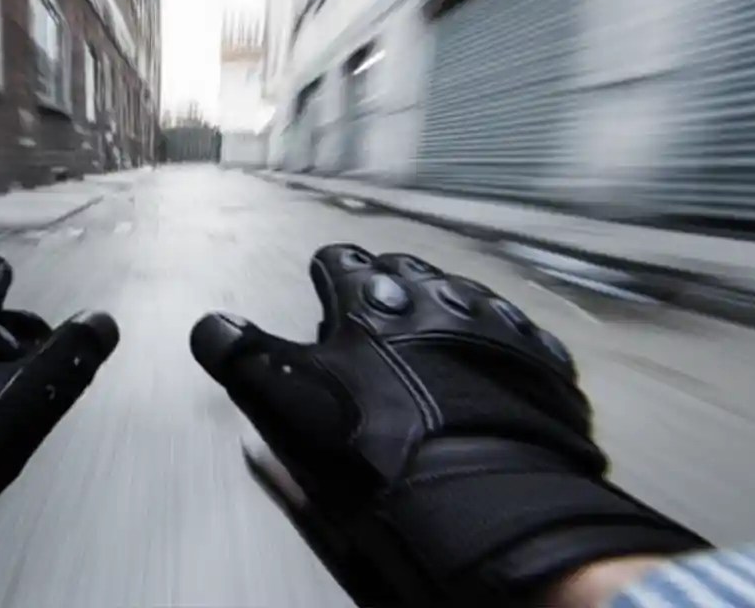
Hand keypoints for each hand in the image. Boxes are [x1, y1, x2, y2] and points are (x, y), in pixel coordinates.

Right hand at [190, 244, 705, 605]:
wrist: (484, 496)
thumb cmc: (371, 446)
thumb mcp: (283, 399)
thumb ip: (239, 353)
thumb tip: (211, 326)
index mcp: (369, 293)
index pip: (341, 258)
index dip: (329, 275)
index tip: (325, 289)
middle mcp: (435, 291)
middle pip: (405, 270)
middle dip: (388, 289)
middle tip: (378, 326)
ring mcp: (497, 322)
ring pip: (464, 298)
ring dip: (446, 316)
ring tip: (437, 354)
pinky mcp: (543, 360)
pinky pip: (519, 340)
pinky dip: (499, 352)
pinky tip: (491, 380)